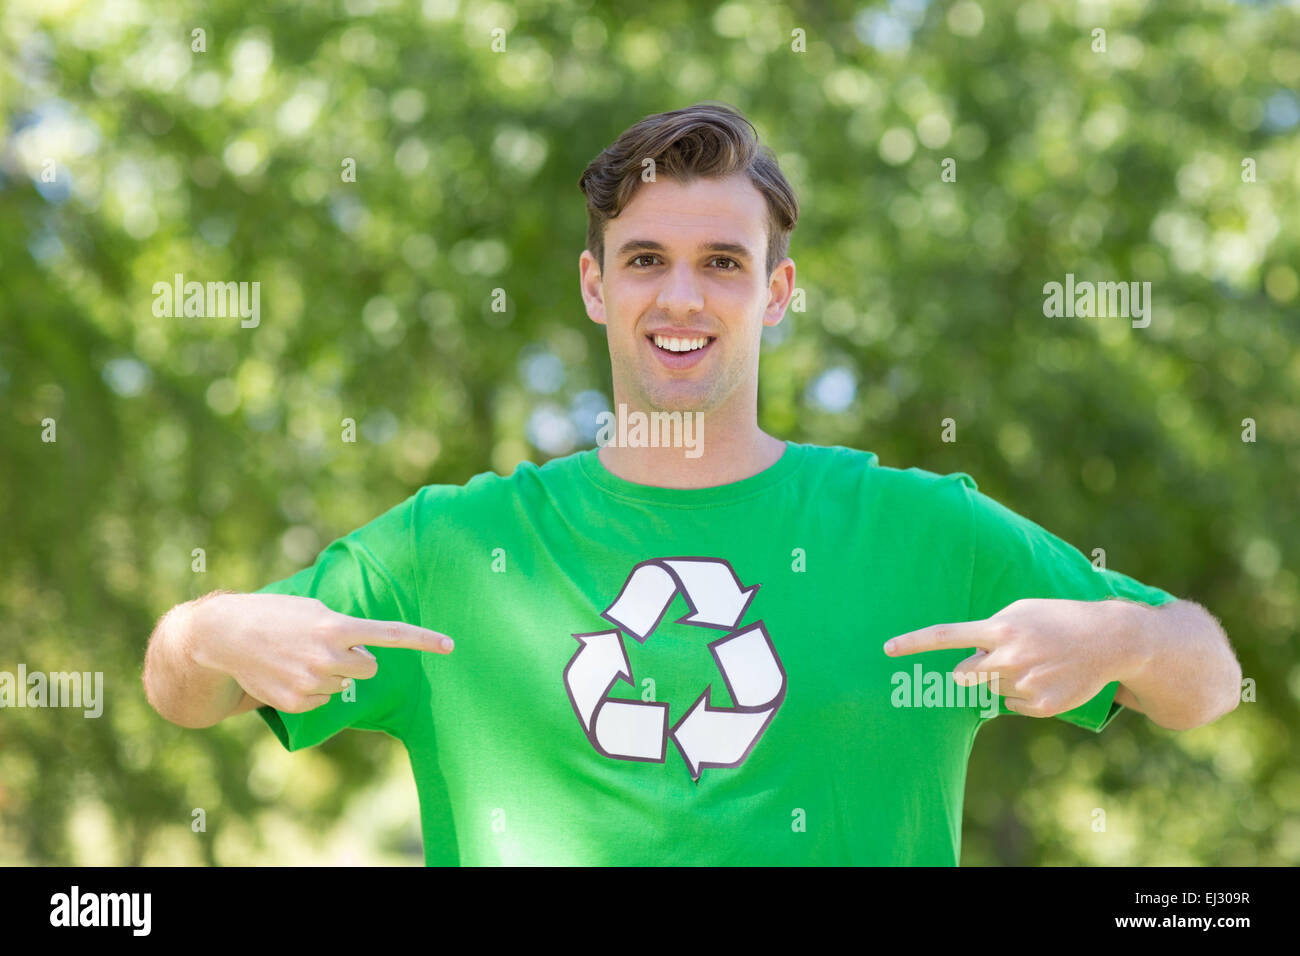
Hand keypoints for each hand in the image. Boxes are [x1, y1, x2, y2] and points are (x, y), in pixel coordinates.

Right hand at [188, 592, 453, 714]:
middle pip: (368, 667)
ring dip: (330, 673)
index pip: (389, 634)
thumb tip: (365, 657)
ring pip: (344, 685)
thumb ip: (344, 629)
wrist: (224, 635)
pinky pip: (322, 701)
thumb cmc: (275, 615)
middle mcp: (327, 657)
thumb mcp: (313, 609)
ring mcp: (311, 682)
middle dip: (356, 660)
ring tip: (298, 657)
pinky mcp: (295, 702)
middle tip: (329, 647)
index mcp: (335, 627)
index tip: (450, 645)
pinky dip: (311, 690)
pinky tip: (287, 674)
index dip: (422, 639)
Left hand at [882, 598, 1123, 716]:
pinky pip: (1012, 705)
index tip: (887, 648)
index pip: (946, 636)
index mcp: (1000, 629)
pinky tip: (1048, 678)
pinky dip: (1023, 694)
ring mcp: (1024, 684)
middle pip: (963, 676)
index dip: (914, 642)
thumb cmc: (1057, 620)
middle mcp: (1008, 657)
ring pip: (990, 690)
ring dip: (1003, 679)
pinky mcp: (1040, 706)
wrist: (1109, 640)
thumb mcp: (1021, 611)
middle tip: (1004, 657)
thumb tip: (966, 661)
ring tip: (1035, 662)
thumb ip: (988, 631)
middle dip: (973, 671)